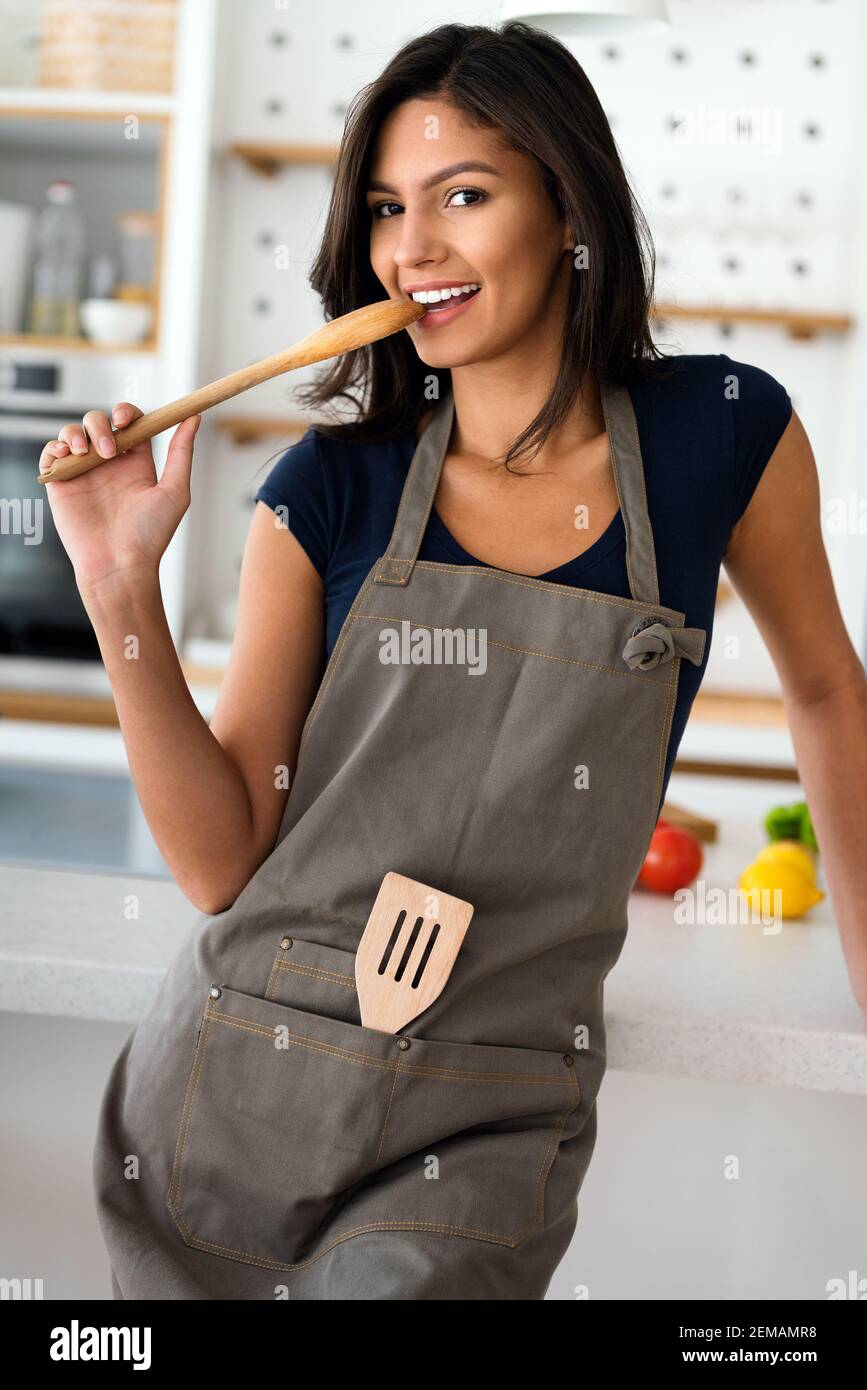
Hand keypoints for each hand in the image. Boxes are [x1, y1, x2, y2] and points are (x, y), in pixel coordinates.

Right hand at [38, 402, 200, 593]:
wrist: (119, 565)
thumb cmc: (150, 535)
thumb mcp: (174, 490)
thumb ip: (181, 452)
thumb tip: (195, 417)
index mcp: (136, 462)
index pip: (129, 422)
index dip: (126, 412)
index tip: (125, 419)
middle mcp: (109, 464)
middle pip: (98, 421)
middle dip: (100, 424)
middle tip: (108, 449)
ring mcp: (84, 473)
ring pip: (72, 432)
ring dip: (76, 433)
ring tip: (86, 453)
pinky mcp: (61, 484)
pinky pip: (50, 453)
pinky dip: (55, 447)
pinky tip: (67, 455)